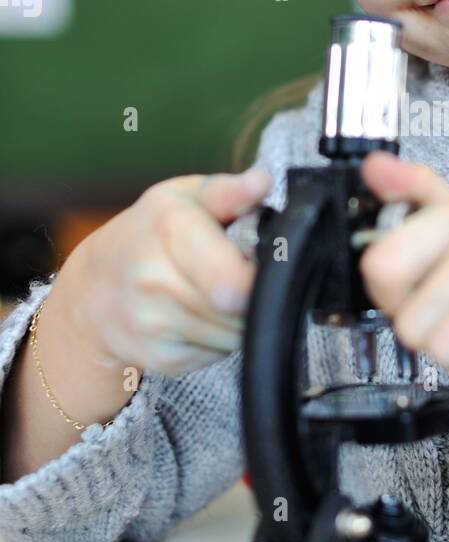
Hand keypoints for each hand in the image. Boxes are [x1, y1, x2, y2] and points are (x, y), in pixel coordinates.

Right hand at [70, 168, 271, 378]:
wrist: (93, 289)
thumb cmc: (150, 233)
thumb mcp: (184, 197)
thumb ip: (228, 192)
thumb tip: (262, 181)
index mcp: (170, 228)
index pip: (237, 281)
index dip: (259, 275)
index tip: (252, 262)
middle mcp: (156, 279)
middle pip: (242, 309)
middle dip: (251, 295)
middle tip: (235, 276)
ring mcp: (155, 324)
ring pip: (235, 335)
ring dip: (238, 318)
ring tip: (214, 294)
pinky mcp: (163, 359)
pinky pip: (218, 355)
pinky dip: (219, 340)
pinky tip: (199, 317)